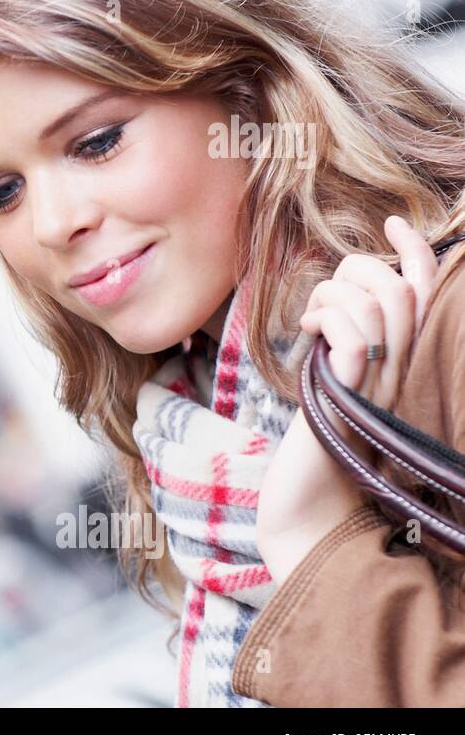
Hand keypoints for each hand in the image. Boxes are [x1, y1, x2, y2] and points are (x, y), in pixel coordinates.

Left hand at [257, 216, 440, 580]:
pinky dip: (326, 318)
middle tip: (325, 300)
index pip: (428, 294)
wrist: (306, 513)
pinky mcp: (354, 398)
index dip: (416, 252)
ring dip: (333, 295)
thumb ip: (351, 350)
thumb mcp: (335, 388)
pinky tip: (308, 337)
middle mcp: (408, 374)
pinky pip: (352, 332)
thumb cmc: (315, 454)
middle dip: (357, 271)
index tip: (393, 221)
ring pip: (377, 301)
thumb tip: (339, 300)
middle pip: (402, 288)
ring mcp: (384, 385)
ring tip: (312, 323)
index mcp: (409, 368)